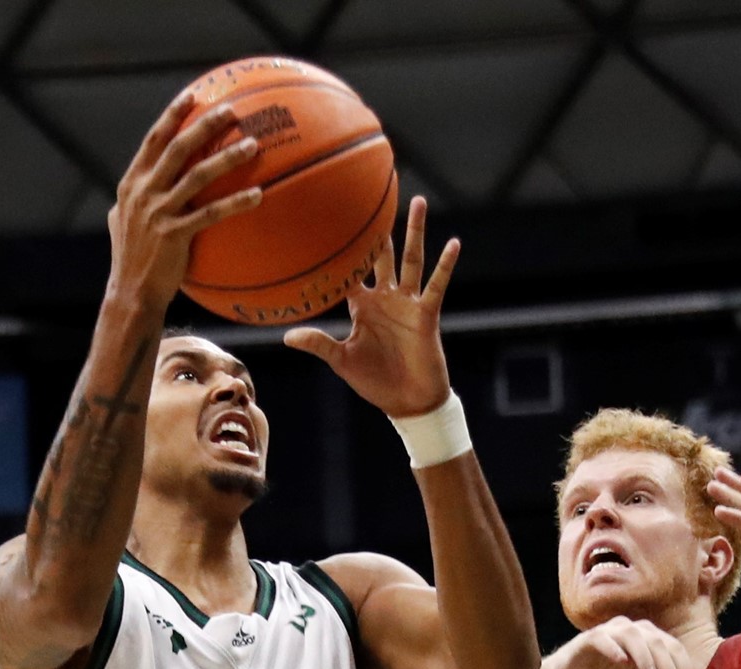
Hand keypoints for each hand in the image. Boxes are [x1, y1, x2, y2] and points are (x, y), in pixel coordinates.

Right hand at [107, 94, 263, 308]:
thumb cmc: (132, 259)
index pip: (154, 140)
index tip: (194, 95)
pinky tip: (258, 195)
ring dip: (227, 158)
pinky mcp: (174, 235)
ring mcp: (158, 212)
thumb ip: (134, 199)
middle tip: (232, 111)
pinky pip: (211, 213)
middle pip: (178, 148)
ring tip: (254, 145)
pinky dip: (235, 202)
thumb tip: (147, 184)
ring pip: (197, 176)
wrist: (130, 293)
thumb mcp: (123, 222)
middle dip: (205, 125)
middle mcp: (143, 192)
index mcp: (132, 184)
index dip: (173, 116)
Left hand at [284, 195, 458, 417]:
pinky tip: (453, 243)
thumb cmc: (375, 382)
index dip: (339, 251)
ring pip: (411, 259)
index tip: (326, 222)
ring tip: (417, 201)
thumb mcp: (342, 360)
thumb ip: (319, 343)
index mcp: (362, 306)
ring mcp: (407, 303)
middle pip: (380, 255)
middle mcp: (385, 297)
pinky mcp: (426, 314)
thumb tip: (286, 337)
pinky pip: (436, 285)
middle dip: (378, 227)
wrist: (407, 402)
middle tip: (373, 193)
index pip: (349, 272)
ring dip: (415, 231)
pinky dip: (445, 265)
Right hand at [536, 617, 701, 668]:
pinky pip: (602, 639)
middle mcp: (631, 630)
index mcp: (646, 639)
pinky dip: (614, 648)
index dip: (684, 667)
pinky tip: (622, 662)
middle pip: (657, 641)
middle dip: (670, 666)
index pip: (671, 647)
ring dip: (645, 656)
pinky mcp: (588, 639)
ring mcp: (609, 632)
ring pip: (633, 635)